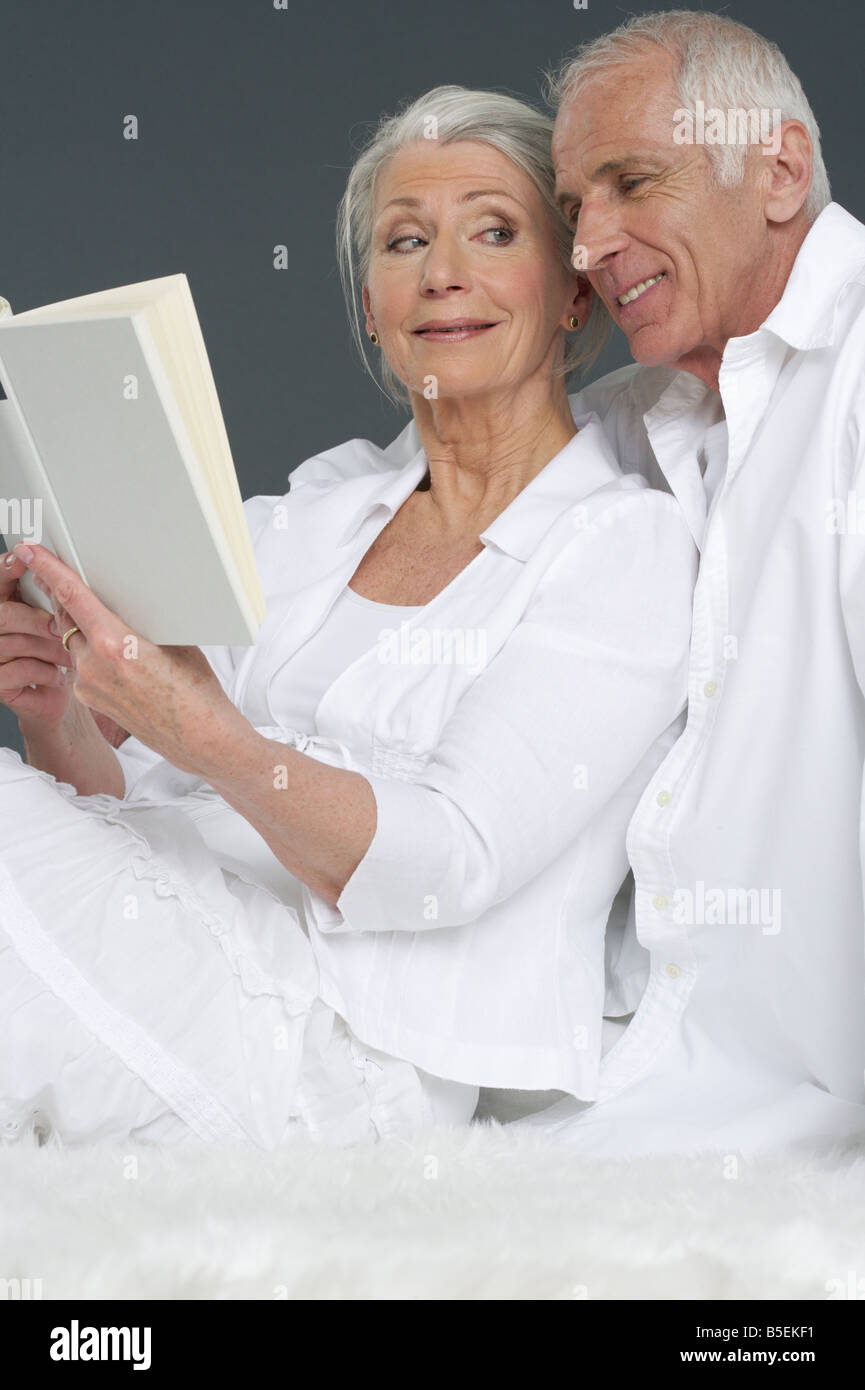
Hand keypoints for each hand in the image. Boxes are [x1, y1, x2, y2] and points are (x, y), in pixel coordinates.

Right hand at [0, 551, 71, 724]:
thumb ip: (53, 602)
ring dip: (50, 649)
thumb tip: (57, 575)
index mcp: (7, 608)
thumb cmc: (60, 661)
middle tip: (59, 629)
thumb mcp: (60, 626)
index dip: (5, 568)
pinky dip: (46, 672)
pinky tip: (58, 676)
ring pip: (15, 643)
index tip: (21, 557)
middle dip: (34, 619)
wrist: (59, 703)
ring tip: (70, 658)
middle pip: (3, 614)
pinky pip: (20, 670)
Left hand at [13, 543, 240, 775]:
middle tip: (60, 577)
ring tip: (111, 631)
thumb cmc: (195, 692)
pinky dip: (91, 655)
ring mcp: (89, 686)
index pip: (72, 597)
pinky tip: (118, 661)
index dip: (48, 570)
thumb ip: (139, 621)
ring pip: (73, 643)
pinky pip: (82, 666)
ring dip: (82, 630)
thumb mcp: (173, 642)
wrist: (199, 738)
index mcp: (114, 644)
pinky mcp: (90, 700)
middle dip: (63, 598)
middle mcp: (94, 666)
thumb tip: (128, 604)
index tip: (31, 553)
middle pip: (66, 618)